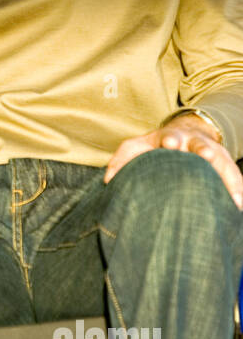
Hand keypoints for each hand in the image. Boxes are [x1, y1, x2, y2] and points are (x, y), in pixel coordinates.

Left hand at [103, 113, 242, 208]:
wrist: (186, 131)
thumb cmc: (156, 146)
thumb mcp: (136, 146)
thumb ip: (122, 159)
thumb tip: (108, 180)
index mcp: (171, 138)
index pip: (170, 137)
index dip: (170, 140)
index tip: (169, 143)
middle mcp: (195, 143)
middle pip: (201, 145)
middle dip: (203, 150)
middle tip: (205, 155)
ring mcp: (213, 152)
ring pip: (223, 163)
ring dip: (229, 178)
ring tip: (235, 198)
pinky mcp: (225, 164)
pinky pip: (235, 177)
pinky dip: (238, 190)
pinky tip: (240, 206)